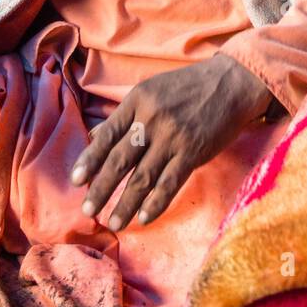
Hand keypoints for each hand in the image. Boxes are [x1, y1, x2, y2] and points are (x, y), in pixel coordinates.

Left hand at [70, 53, 270, 229]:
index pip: (107, 135)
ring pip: (143, 176)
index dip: (90, 160)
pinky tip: (144, 218)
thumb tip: (95, 136)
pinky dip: (156, 202)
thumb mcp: (151, 91)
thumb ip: (125, 115)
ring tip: (114, 223)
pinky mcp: (193, 151)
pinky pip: (170, 182)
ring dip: (126, 203)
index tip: (76, 181)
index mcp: (137, 102)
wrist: (231, 83)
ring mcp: (172, 137)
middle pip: (120, 160)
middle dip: (101, 188)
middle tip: (88, 211)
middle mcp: (151, 119)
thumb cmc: (187, 87)